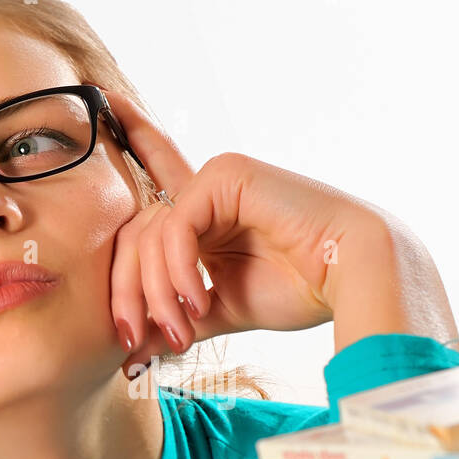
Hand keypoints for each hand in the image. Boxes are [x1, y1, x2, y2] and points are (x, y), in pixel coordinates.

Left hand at [104, 89, 391, 376]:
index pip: (154, 183)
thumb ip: (176, 320)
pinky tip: (197, 299)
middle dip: (129, 294)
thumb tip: (131, 355)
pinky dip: (178, 270)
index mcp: (207, 215)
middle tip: (135, 339)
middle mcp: (207, 191)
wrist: (351, 276)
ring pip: (150, 236)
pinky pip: (175, 226)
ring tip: (181, 332)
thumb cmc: (301, 289)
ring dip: (158, 294)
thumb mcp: (221, 310)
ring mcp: (216, 178)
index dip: (134, 142)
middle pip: (135, 235)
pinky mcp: (226, 175)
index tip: (106, 103)